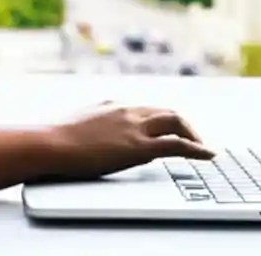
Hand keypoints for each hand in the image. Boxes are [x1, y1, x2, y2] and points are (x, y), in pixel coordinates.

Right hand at [39, 102, 214, 180]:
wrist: (52, 143)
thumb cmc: (57, 138)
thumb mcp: (78, 122)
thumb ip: (93, 121)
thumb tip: (92, 129)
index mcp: (114, 104)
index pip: (147, 109)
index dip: (163, 119)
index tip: (171, 129)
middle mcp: (128, 110)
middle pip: (167, 112)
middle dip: (184, 125)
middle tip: (193, 139)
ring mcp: (135, 127)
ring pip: (176, 123)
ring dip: (193, 136)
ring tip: (203, 148)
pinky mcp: (138, 146)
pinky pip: (177, 145)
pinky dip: (197, 149)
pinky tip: (208, 155)